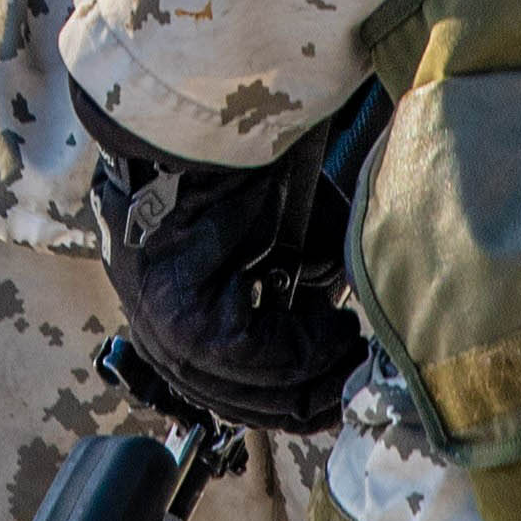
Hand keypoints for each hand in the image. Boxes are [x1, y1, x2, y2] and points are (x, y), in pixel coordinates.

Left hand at [76, 85, 366, 435]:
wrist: (208, 117)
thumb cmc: (245, 165)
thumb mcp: (290, 242)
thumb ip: (310, 296)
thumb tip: (345, 344)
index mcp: (180, 315)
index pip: (234, 390)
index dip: (297, 396)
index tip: (345, 387)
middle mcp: (160, 331)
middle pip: (240, 403)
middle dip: (310, 398)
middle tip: (360, 377)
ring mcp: (161, 328)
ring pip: (246, 387)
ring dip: (313, 372)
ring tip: (352, 343)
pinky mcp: (175, 316)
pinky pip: (247, 356)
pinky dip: (301, 348)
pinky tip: (334, 323)